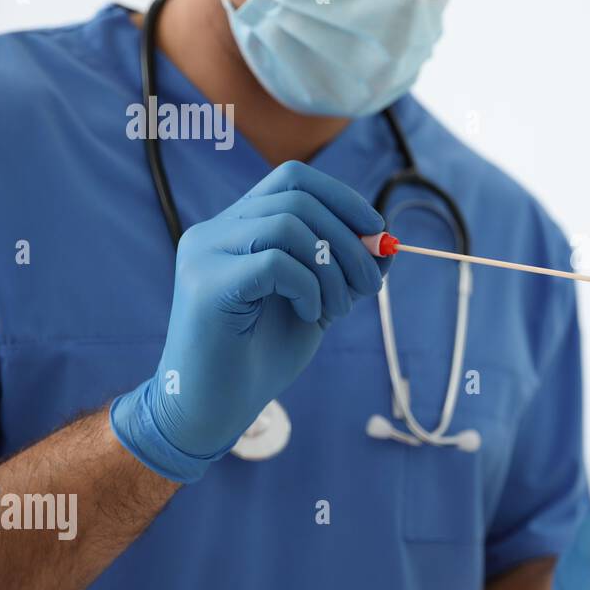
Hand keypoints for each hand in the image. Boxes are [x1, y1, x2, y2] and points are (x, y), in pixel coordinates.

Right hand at [111, 161, 391, 481]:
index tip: (377, 233)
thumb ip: (344, 269)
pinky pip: (275, 261)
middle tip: (368, 285)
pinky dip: (308, 287)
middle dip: (348, 239)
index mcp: (237, 228)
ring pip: (287, 225)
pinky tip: (308, 315)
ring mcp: (204, 254)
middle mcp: (214, 231)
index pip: (293, 179)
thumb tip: (385, 241)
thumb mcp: (318, 302)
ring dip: (332, 270)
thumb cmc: (261, 356)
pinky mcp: (206, 285)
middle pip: (296, 196)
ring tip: (337, 309)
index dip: (343, 197)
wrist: (214, 410)